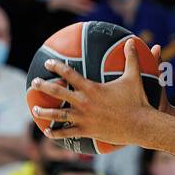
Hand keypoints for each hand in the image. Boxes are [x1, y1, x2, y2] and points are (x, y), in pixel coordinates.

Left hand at [30, 38, 158, 146]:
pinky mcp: (87, 131)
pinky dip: (56, 133)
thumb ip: (131, 58)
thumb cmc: (137, 100)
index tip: (48, 63)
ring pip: (58, 115)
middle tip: (34, 83)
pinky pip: (67, 133)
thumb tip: (133, 41)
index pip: (69, 74)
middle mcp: (84, 102)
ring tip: (35, 110)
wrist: (140, 125)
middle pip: (57, 93)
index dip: (57, 67)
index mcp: (91, 88)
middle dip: (43, 87)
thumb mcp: (134, 77)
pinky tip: (48, 133)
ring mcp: (84, 118)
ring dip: (44, 113)